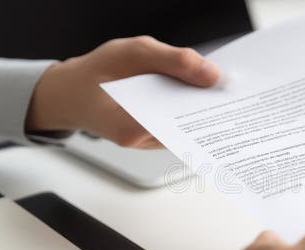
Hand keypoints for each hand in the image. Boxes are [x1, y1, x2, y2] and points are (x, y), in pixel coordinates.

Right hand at [25, 36, 219, 148]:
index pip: (180, 120)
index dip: (205, 104)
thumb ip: (173, 60)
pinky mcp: (153, 136)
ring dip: (201, 106)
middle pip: (188, 126)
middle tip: (232, 89)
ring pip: (186, 126)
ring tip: (221, 88)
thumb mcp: (133, 52)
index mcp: (128, 126)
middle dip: (208, 106)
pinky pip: (178, 123)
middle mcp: (140, 141)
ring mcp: (147, 142)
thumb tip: (211, 73)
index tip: (227, 89)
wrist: (72, 91)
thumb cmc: (96, 71)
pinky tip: (202, 92)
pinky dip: (189, 107)